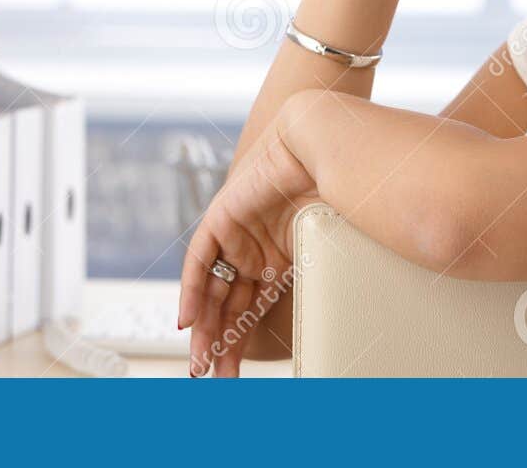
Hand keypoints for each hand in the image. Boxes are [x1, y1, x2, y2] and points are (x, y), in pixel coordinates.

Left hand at [177, 117, 318, 376]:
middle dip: (218, 343)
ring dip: (203, 327)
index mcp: (276, 261)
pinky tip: (187, 321)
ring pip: (209, 290)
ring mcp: (234, 237)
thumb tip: (339, 321)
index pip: (251, 309)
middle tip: (211, 377)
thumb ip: (319, 279)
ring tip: (201, 362)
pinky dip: (190, 290)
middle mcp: (251, 252)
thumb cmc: (332, 192)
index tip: (234, 372)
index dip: (241, 340)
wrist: (320, 149)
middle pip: (227, 306)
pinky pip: (198, 262)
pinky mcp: (220, 219)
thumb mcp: (324, 250)